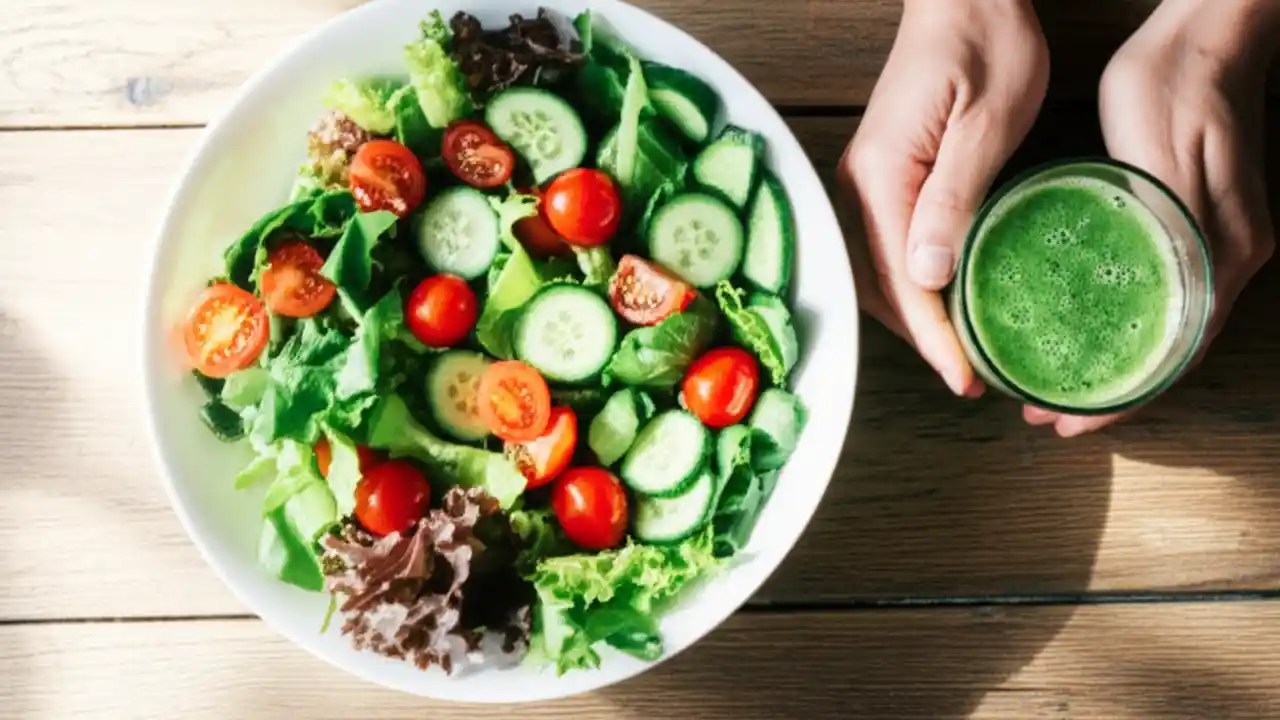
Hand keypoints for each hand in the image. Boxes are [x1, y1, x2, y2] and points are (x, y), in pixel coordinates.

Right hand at [837, 0, 1048, 395]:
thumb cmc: (983, 45)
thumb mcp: (985, 121)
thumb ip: (954, 198)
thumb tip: (927, 276)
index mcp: (882, 177)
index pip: (902, 280)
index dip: (933, 336)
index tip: (966, 377)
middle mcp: (859, 187)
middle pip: (878, 287)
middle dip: (922, 340)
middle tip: (970, 380)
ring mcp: (863, 184)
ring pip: (877, 275)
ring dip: (914, 320)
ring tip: (960, 356)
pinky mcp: (880, 179)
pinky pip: (884, 251)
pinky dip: (910, 290)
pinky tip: (942, 305)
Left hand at [1026, 0, 1278, 436]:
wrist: (1208, 32)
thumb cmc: (1175, 85)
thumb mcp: (1156, 157)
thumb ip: (1159, 229)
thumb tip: (1146, 304)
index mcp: (1223, 252)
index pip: (1173, 355)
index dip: (1121, 398)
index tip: (1067, 422)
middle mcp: (1231, 258)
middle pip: (1171, 351)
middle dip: (1110, 392)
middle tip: (1047, 416)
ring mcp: (1223, 242)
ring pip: (1169, 328)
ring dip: (1116, 363)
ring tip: (1057, 386)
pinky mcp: (1204, 223)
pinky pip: (1168, 296)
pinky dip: (1128, 325)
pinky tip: (1088, 327)